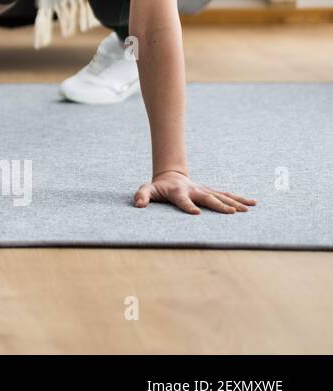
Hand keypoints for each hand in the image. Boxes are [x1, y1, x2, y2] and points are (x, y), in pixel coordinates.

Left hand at [134, 170, 255, 214]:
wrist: (170, 176)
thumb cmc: (158, 187)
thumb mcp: (146, 190)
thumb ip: (141, 196)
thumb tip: (138, 205)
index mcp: (177, 192)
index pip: (182, 200)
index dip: (187, 206)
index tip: (196, 213)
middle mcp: (194, 190)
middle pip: (207, 198)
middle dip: (219, 205)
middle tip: (231, 213)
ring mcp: (203, 190)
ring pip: (220, 196)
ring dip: (234, 202)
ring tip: (247, 209)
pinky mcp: (210, 191)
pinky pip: (226, 194)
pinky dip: (238, 198)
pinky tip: (252, 203)